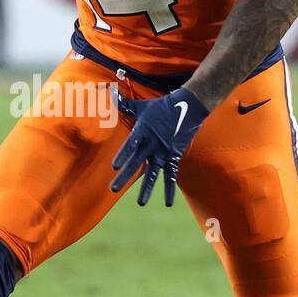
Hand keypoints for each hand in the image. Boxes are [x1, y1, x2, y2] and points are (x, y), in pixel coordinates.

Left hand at [111, 88, 208, 206]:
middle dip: (124, 177)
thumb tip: (109, 93)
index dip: (123, 155)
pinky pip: (171, 176)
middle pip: (136, 163)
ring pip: (153, 173)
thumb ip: (124, 104)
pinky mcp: (174, 156)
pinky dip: (169, 190)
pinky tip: (167, 203)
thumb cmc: (161, 106)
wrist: (189, 107)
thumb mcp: (142, 106)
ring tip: (140, 203)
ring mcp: (164, 152)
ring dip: (146, 189)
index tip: (114, 166)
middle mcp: (152, 144)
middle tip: (113, 190)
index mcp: (143, 131)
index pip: (131, 145)